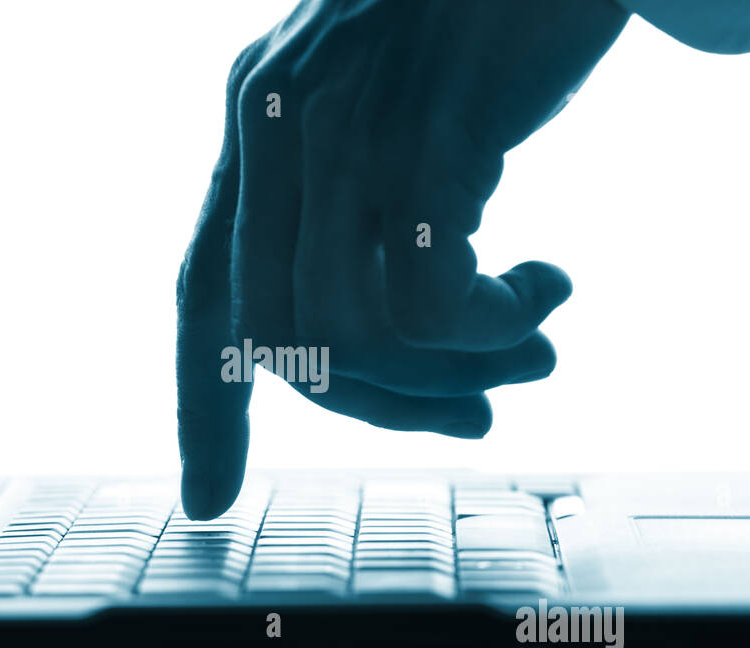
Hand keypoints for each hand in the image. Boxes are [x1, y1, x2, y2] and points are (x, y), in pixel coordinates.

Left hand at [177, 0, 628, 518]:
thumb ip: (355, 204)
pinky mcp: (424, 132)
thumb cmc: (489, 15)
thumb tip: (392, 342)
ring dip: (456, 372)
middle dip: (381, 407)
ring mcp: (342, 128)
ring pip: (351, 337)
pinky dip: (494, 329)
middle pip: (280, 339)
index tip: (207, 497)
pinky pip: (429, 305)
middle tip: (475, 410)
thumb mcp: (393, 108)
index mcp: (256, 127)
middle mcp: (276, 128)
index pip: (201, 292)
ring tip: (535, 347)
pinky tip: (549, 285)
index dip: (201, 404)